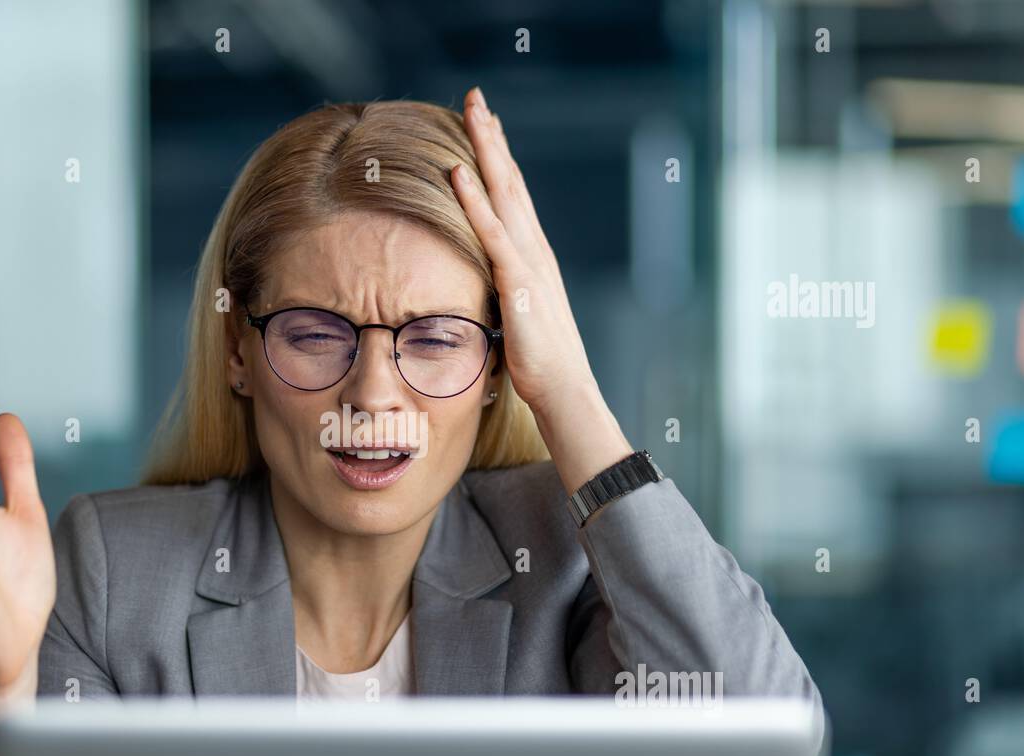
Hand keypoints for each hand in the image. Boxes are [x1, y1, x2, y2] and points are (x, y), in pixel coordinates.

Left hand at [452, 86, 632, 490]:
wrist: (565, 391)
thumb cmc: (539, 362)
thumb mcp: (515, 316)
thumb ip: (501, 292)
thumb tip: (483, 287)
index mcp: (532, 255)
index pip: (512, 195)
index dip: (497, 157)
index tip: (483, 123)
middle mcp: (534, 249)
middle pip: (511, 180)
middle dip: (492, 136)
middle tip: (477, 96)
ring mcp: (529, 262)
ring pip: (505, 194)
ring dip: (486, 151)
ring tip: (472, 113)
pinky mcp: (519, 283)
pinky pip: (493, 233)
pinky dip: (475, 201)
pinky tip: (459, 173)